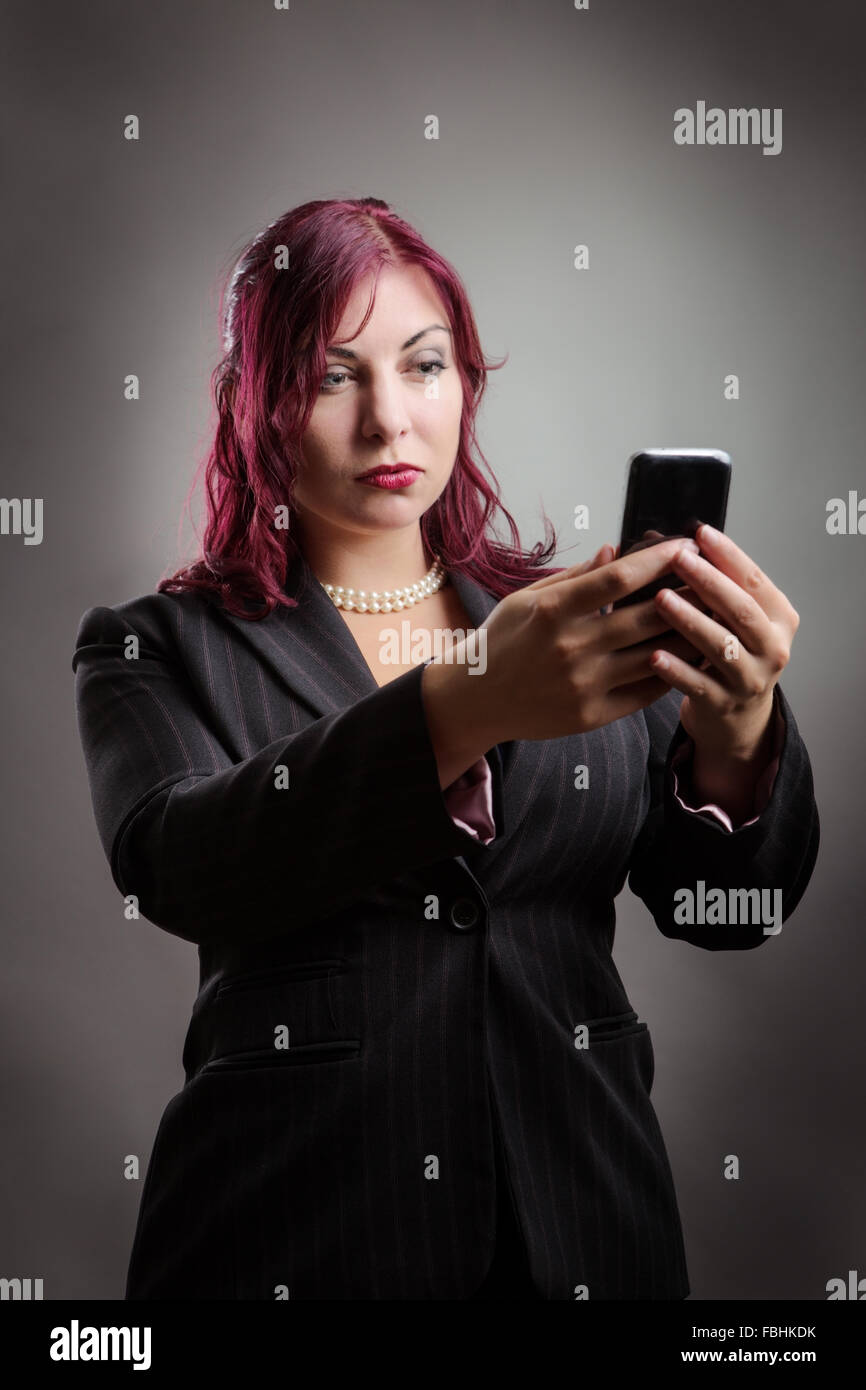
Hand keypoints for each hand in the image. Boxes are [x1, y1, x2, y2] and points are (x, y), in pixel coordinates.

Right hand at [455, 536, 710, 744]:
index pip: (618, 578)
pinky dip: (672, 671)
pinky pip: (645, 691)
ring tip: (714, 617)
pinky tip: (689, 656)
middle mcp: (571, 646)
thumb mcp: (527, 600)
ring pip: (655, 655)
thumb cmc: (502, 642)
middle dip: (688, 593)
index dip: (658, 559)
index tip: (687, 545)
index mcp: (554, 610)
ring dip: (690, 635)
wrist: (476, 700)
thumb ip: (574, 577)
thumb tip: (615, 550)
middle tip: (715, 578)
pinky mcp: (592, 715)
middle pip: (647, 615)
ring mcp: (584, 684)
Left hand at [647, 524, 798, 760]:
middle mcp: (772, 649)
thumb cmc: (732, 652)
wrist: (737, 716)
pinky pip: (698, 685)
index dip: (729, 556)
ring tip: (660, 599)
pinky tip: (653, 655)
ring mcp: (750, 680)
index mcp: (779, 619)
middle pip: (740, 611)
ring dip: (690, 621)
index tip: (701, 533)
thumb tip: (689, 541)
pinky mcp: (724, 704)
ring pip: (721, 647)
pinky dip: (676, 670)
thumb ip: (724, 586)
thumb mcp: (739, 620)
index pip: (755, 581)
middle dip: (708, 582)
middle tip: (678, 558)